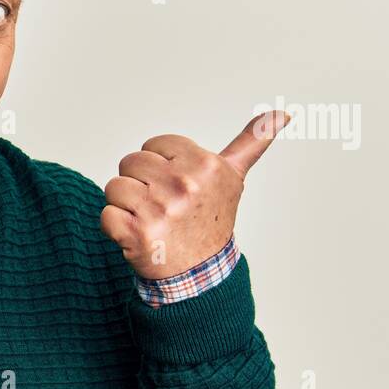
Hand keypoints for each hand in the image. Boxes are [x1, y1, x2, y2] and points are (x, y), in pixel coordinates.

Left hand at [100, 110, 290, 278]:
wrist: (200, 275)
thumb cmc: (209, 221)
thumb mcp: (233, 178)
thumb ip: (252, 142)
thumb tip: (282, 114)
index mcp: (204, 165)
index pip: (153, 144)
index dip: (160, 165)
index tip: (176, 186)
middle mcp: (184, 185)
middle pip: (130, 162)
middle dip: (141, 184)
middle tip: (162, 207)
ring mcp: (159, 210)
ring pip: (115, 187)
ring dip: (126, 205)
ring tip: (150, 221)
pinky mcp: (136, 234)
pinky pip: (106, 215)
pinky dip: (115, 228)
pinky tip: (138, 237)